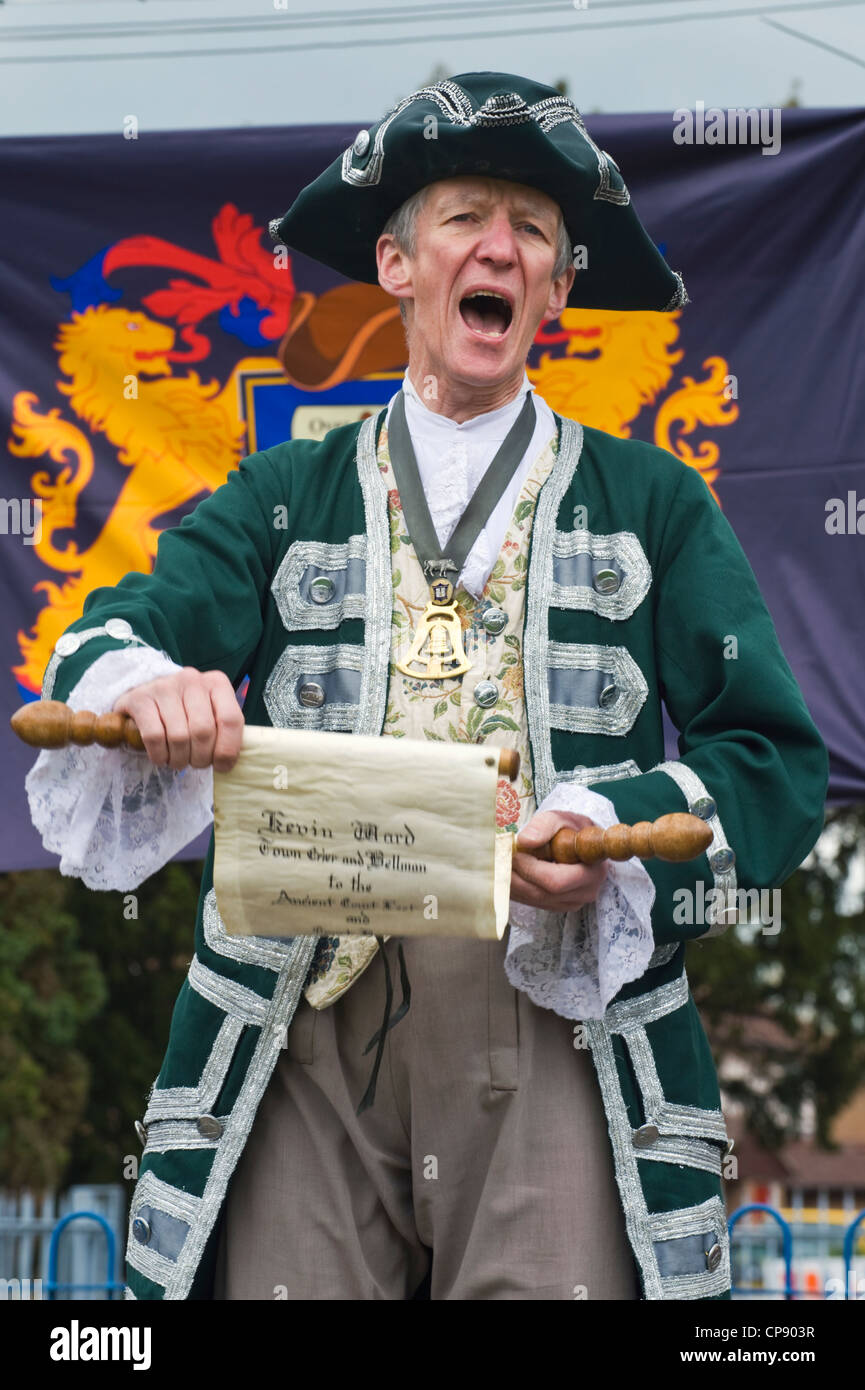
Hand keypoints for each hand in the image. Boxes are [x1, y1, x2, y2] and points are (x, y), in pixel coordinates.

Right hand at [112, 668, 243, 771]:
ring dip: (180, 759)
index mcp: (216, 683)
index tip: (221, 766)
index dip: (227, 750)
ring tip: (178, 761)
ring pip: (179, 737)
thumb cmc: (185, 710)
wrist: (146, 696)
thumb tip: (228, 761)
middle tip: (195, 763)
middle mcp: (192, 679)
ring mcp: (164, 687)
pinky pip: (154, 737)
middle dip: (201, 758)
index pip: (231, 719)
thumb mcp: (210, 713)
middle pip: (203, 731)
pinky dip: (160, 755)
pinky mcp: (140, 699)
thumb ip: (223, 730)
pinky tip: (161, 757)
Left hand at [510, 810, 606, 911]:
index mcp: (592, 871)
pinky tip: (511, 870)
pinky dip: (516, 887)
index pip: (556, 880)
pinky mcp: (556, 906)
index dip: (531, 868)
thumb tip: (525, 841)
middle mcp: (585, 892)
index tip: (516, 851)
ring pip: (532, 899)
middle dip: (517, 874)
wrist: (576, 841)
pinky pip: (530, 902)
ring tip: (504, 861)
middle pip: (541, 893)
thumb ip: (544, 826)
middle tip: (504, 856)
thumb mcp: (559, 819)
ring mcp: (571, 903)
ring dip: (512, 882)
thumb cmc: (569, 829)